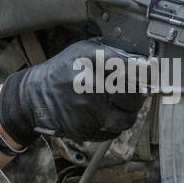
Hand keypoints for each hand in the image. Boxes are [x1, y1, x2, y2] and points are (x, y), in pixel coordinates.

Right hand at [0, 39, 146, 143]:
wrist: (33, 97)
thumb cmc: (62, 71)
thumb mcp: (83, 51)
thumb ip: (111, 51)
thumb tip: (142, 59)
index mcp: (91, 62)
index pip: (131, 67)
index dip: (144, 71)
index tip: (149, 72)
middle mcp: (91, 86)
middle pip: (134, 95)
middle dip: (139, 93)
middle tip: (137, 90)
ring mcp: (89, 112)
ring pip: (127, 118)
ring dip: (129, 112)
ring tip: (124, 105)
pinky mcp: (85, 130)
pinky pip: (113, 132)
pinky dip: (115, 124)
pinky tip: (108, 114)